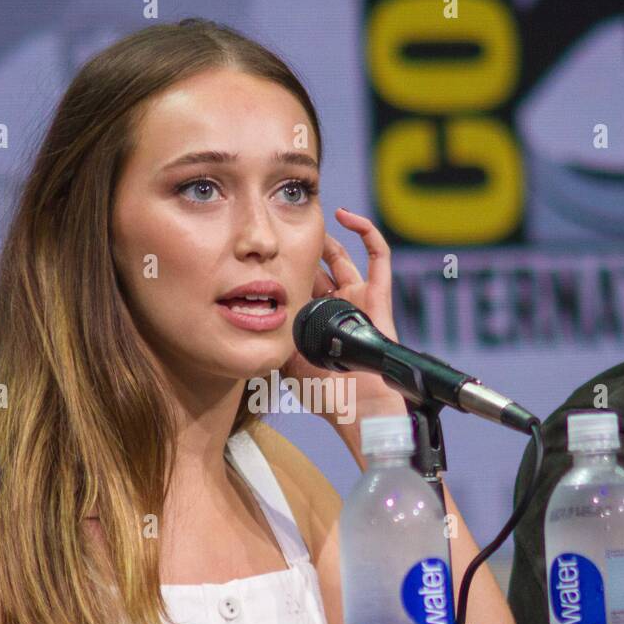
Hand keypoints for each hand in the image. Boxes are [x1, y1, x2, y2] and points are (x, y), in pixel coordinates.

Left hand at [282, 208, 406, 446]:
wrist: (357, 405)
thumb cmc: (325, 394)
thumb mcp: (285, 363)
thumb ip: (270, 340)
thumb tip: (244, 322)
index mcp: (317, 322)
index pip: (298, 287)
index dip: (282, 272)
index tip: (259, 258)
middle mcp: (337, 308)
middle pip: (317, 270)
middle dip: (299, 253)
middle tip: (279, 237)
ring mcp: (359, 299)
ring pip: (343, 258)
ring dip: (325, 241)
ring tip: (307, 226)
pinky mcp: (378, 294)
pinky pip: (378, 255)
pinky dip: (365, 231)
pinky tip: (344, 217)